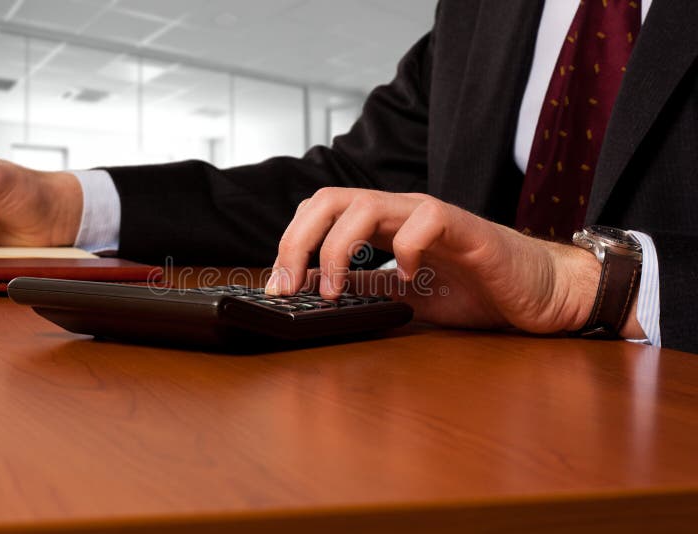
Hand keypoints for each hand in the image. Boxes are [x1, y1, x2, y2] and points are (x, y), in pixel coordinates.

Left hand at [267, 187, 642, 336]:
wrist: (539, 291)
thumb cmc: (477, 290)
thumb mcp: (406, 296)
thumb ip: (368, 288)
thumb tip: (320, 292)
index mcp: (382, 225)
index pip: (320, 214)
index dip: (291, 244)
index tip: (278, 286)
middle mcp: (400, 212)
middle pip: (329, 200)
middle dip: (297, 241)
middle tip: (288, 286)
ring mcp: (430, 216)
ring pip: (364, 204)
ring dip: (337, 248)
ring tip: (334, 290)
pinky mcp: (465, 227)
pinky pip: (425, 221)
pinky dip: (405, 248)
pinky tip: (409, 278)